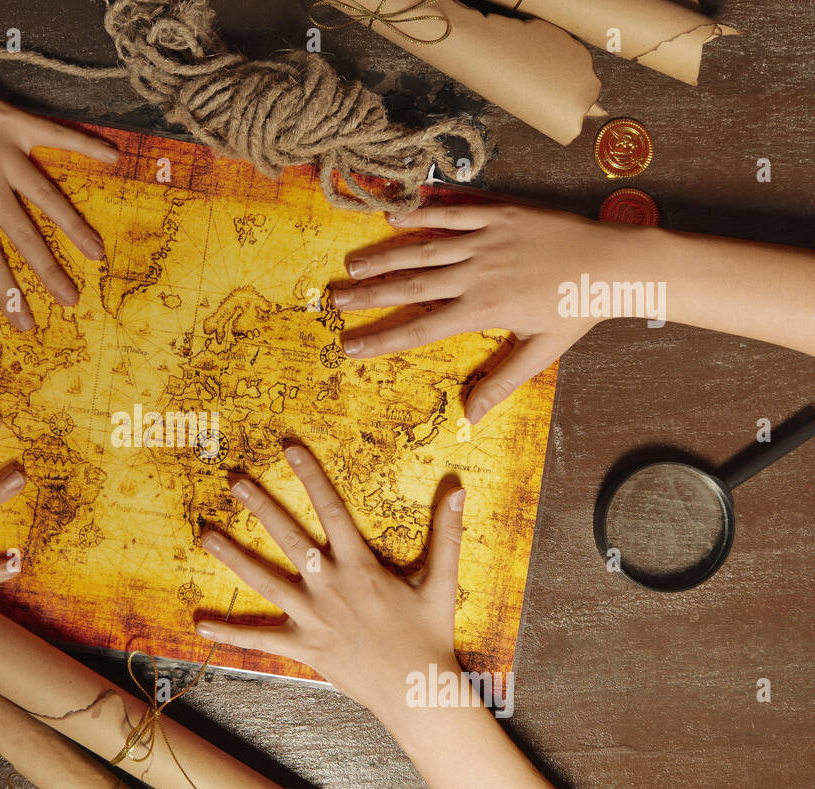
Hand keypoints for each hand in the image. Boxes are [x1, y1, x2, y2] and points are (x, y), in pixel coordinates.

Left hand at [0, 41, 118, 327]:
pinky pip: (56, 135)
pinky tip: (113, 157)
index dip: (9, 296)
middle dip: (50, 272)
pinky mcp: (12, 120)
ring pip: (48, 196)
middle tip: (72, 301)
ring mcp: (4, 150)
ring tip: (97, 252)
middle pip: (26, 237)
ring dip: (75, 226)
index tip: (26, 325)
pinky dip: (85, 144)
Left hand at [194, 445, 465, 712]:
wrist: (418, 690)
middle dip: (261, 508)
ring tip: (206, 537)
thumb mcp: (441, 582)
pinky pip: (261, 639)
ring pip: (265, 581)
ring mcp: (313, 617)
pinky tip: (200, 625)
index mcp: (360, 566)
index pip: (332, 510)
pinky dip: (231, 633)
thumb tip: (458, 490)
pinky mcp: (303, 647)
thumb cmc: (430, 636)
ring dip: (234, 559)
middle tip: (235, 482)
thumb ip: (447, 534)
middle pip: (289, 538)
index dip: (311, 477)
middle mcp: (330, 586)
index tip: (290, 450)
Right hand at [332, 204, 648, 423]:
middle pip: (411, 285)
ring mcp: (485, 240)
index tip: (350, 346)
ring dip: (385, 256)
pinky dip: (422, 212)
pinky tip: (393, 216)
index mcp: (483, 310)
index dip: (381, 338)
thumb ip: (501, 382)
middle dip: (369, 295)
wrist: (614, 262)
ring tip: (353, 265)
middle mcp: (477, 274)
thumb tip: (472, 417)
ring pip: (424, 248)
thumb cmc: (577, 311)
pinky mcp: (498, 214)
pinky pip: (453, 212)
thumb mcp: (540, 352)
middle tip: (334, 299)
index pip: (421, 328)